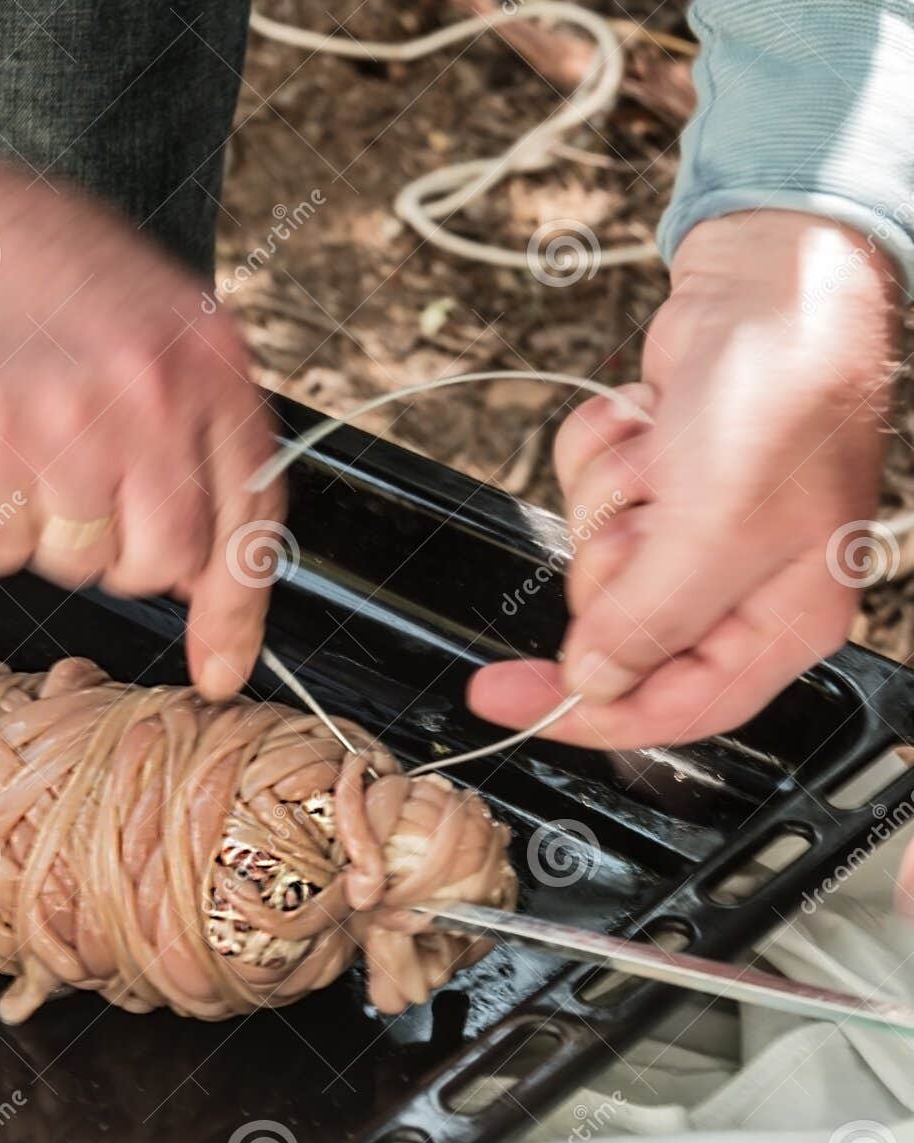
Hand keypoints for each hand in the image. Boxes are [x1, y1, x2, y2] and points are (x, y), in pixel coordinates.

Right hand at [0, 118, 281, 700]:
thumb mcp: (148, 314)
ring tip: (17, 436)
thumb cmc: (22, 264)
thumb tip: (210, 546)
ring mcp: (69, 425)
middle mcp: (150, 396)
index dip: (235, 608)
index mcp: (208, 360)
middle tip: (76, 490)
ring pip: (75, 562)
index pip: (250, 517)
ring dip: (42, 524)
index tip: (220, 668)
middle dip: (118, 552)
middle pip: (160, 561)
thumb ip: (191, 420)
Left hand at [470, 211, 901, 748]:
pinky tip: (651, 419)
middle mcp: (741, 583)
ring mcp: (696, 530)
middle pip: (619, 629)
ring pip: (594, 555)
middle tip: (658, 504)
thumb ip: (649, 621)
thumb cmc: (781, 390)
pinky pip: (584, 491)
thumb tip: (595, 686)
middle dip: (615, 557)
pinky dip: (603, 449)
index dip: (588, 716)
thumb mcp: (715, 528)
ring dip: (612, 493)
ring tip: (670, 449)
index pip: (674, 709)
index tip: (504, 701)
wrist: (771, 278)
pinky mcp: (658, 478)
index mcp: (785, 618)